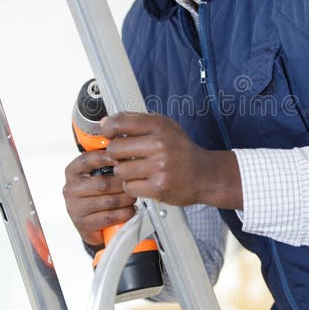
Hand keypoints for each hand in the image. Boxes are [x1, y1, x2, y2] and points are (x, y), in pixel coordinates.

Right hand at [63, 148, 135, 246]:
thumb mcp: (96, 175)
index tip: (122, 159)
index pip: (88, 160)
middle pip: (103, 183)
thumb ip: (106, 163)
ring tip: (133, 198)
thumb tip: (126, 150)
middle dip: (123, 185)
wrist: (92, 226)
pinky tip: (130, 210)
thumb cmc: (98, 195)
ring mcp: (75, 208)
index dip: (106, 158)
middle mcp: (70, 189)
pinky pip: (110, 217)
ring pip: (109, 201)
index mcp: (72, 172)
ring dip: (127, 200)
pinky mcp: (83, 224)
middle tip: (134, 185)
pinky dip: (125, 213)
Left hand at [99, 112, 242, 209]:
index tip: (109, 134)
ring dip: (124, 172)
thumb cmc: (181, 150)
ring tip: (136, 171)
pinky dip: (132, 186)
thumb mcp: (165, 127)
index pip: (120, 122)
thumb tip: (104, 123)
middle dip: (115, 154)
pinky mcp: (159, 187)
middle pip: (115, 148)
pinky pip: (129, 187)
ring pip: (120, 170)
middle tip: (124, 157)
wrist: (204, 174)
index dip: (108, 129)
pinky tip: (143, 182)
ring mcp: (159, 167)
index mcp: (159, 125)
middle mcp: (160, 144)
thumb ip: (136, 122)